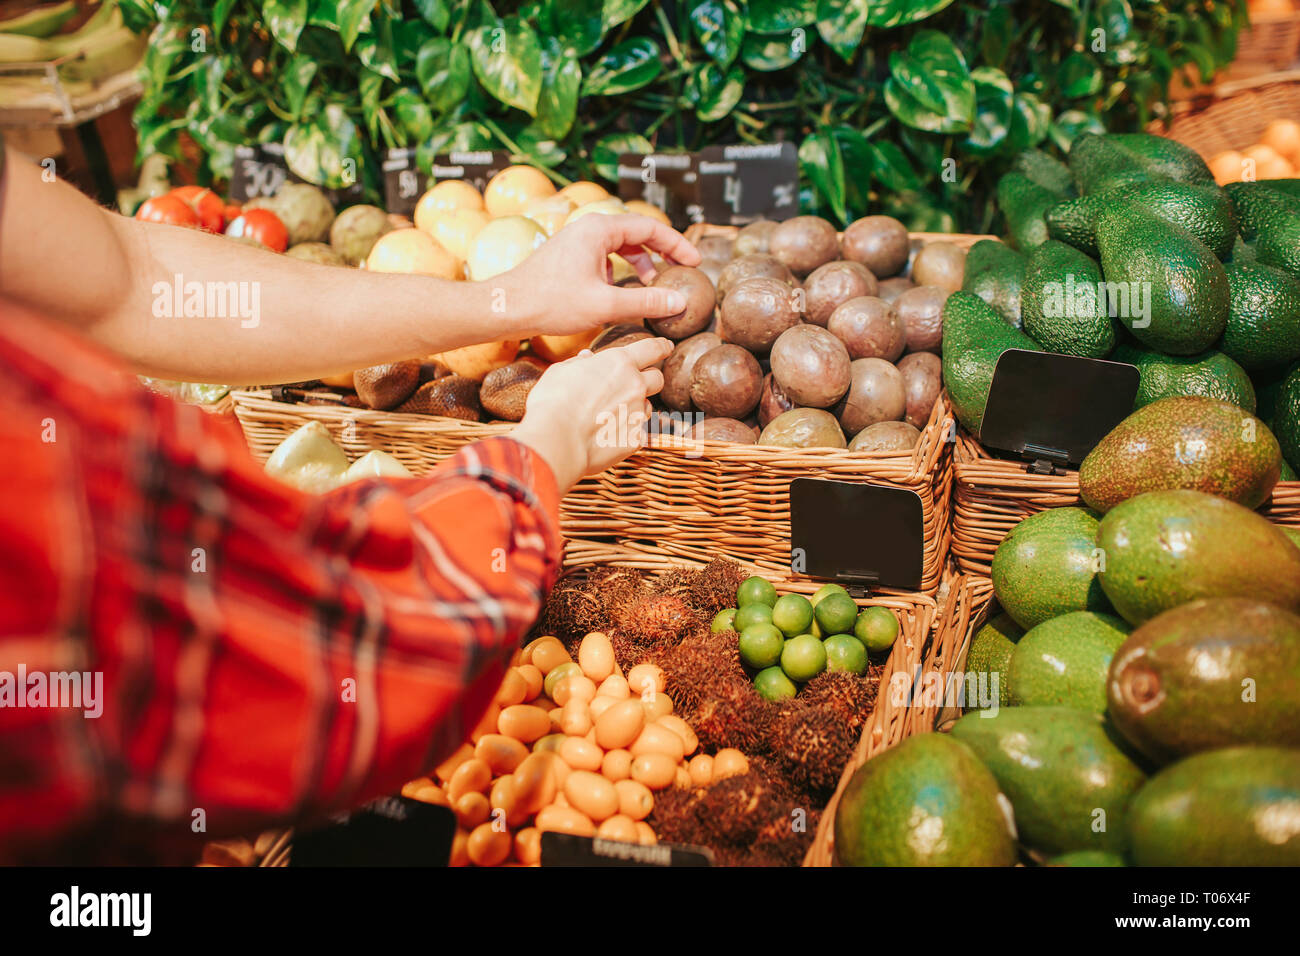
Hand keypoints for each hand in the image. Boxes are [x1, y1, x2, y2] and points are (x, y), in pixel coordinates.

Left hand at [494, 214, 701, 336]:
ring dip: (640, 262)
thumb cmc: (550, 303)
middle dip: (661, 252)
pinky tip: (620, 291)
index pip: (649, 228)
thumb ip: (645, 301)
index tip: (694, 262)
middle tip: (681, 270)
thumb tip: (679, 301)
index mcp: (598, 229)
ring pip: (619, 245)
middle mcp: (587, 228)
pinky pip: (603, 256)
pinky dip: (619, 270)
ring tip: (653, 284)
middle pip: (636, 232)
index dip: (677, 245)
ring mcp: (576, 241)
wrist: (507, 307)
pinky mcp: (568, 256)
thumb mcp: (605, 305)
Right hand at [510, 336, 672, 491]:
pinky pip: (637, 432)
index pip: (652, 348)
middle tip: (634, 384)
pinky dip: (625, 432)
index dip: (661, 346)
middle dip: (649, 379)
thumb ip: (579, 363)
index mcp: (619, 362)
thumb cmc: (552, 402)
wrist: (557, 440)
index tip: (665, 346)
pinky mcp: (637, 439)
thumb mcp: (560, 371)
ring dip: (635, 407)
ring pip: (647, 406)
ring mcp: (638, 413)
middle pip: (657, 378)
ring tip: (610, 415)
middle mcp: (635, 385)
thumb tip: (587, 358)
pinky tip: (605, 436)